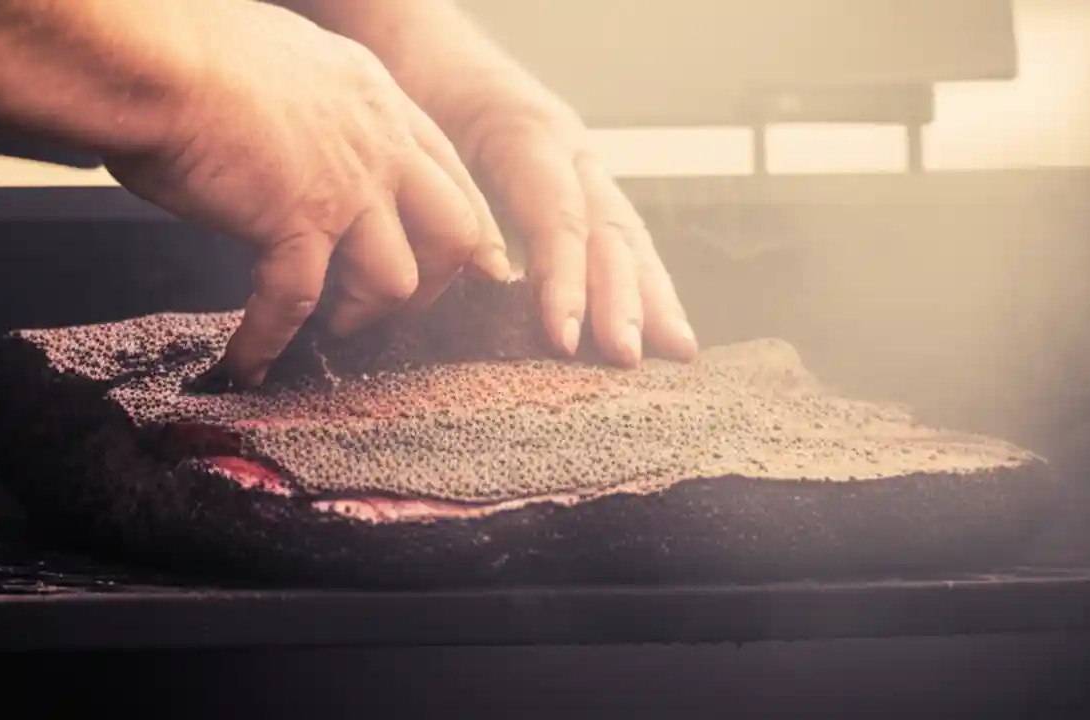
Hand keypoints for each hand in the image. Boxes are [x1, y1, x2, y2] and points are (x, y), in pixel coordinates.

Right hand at [104, 2, 509, 387]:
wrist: (153, 57)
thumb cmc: (191, 49)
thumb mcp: (287, 60)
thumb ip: (315, 106)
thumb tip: (298, 136)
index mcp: (375, 99)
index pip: (450, 169)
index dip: (470, 222)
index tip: (477, 261)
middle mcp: (376, 142)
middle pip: (454, 229)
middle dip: (437, 281)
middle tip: (398, 305)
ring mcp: (344, 186)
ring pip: (400, 279)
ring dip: (365, 314)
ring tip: (330, 326)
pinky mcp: (295, 223)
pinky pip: (295, 304)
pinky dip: (265, 341)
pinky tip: (245, 361)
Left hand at [421, 71, 698, 366]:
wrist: (424, 41)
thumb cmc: (414, 89)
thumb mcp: (421, 141)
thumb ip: (452, 201)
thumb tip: (486, 275)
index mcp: (528, 133)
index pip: (558, 214)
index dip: (563, 278)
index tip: (562, 338)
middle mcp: (570, 147)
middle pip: (609, 225)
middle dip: (625, 297)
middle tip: (628, 358)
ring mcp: (584, 162)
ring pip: (627, 229)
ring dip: (651, 294)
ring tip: (676, 351)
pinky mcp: (582, 181)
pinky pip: (618, 232)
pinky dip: (640, 279)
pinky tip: (657, 320)